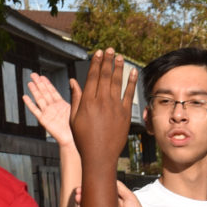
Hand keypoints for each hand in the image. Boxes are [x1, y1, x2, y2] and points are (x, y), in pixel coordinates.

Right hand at [22, 73, 74, 146]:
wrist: (72, 138)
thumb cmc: (75, 125)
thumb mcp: (76, 106)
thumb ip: (75, 93)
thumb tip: (73, 80)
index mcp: (61, 104)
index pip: (52, 91)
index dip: (47, 83)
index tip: (42, 76)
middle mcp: (53, 107)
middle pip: (44, 93)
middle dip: (39, 83)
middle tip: (33, 74)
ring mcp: (48, 113)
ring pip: (39, 99)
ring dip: (34, 91)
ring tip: (30, 83)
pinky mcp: (43, 120)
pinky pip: (35, 111)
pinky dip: (30, 104)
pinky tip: (25, 97)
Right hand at [69, 49, 137, 166]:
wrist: (100, 156)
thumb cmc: (84, 139)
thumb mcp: (74, 119)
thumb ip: (76, 99)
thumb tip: (74, 82)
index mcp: (88, 102)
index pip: (92, 77)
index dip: (96, 63)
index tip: (98, 53)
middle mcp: (101, 102)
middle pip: (105, 76)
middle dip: (107, 61)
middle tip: (110, 49)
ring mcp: (115, 107)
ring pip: (117, 82)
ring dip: (119, 67)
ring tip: (119, 56)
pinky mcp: (125, 114)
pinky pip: (129, 95)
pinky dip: (131, 82)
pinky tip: (133, 72)